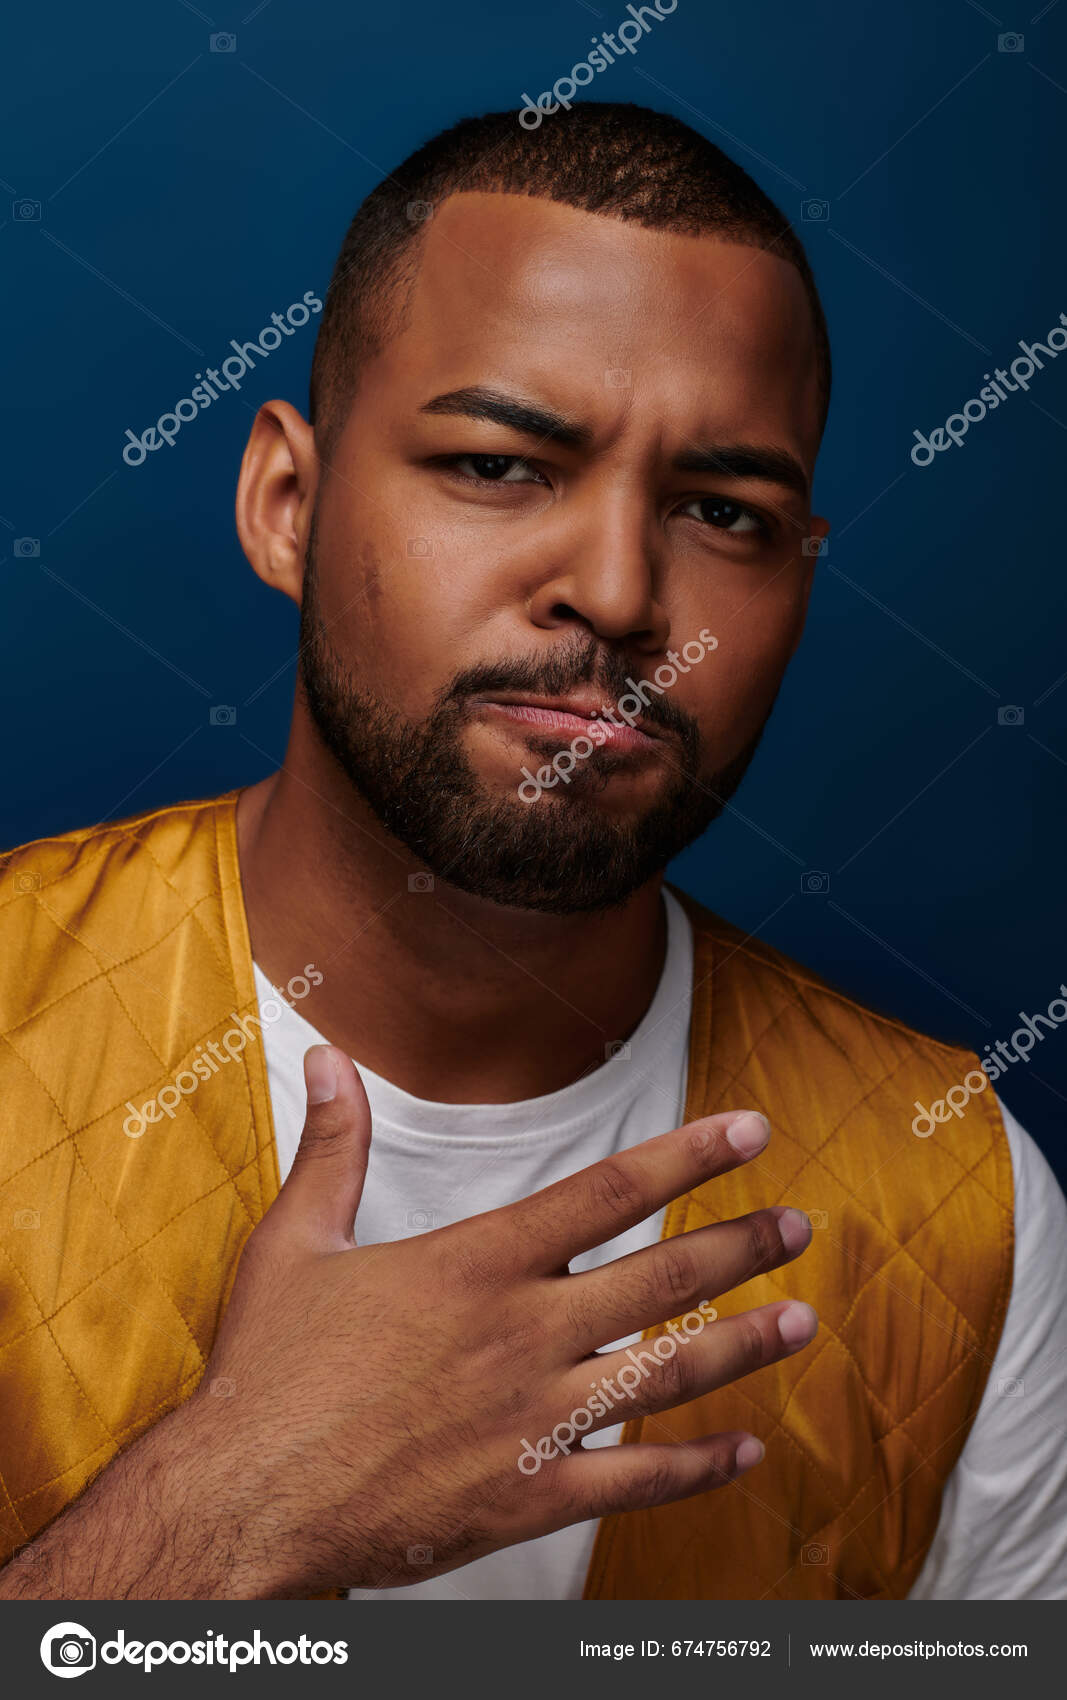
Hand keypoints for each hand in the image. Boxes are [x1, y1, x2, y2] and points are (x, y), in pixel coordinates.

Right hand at [189, 1044, 816, 1596]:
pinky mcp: (529, 1494)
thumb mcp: (294, 1241)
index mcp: (477, 1263)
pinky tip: (744, 1450)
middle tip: (799, 1225)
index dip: (688, 1155)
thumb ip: (333, 1148)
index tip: (751, 1132)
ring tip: (803, 1320)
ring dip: (745, 1342)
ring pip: (670, 1372)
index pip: (607, 1191)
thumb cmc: (269, 1372)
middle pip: (663, 1276)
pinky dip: (698, 1466)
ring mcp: (534, 1416)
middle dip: (741, 1245)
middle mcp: (523, 1331)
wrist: (247, 1498)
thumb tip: (330, 1057)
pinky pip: (637, 1479)